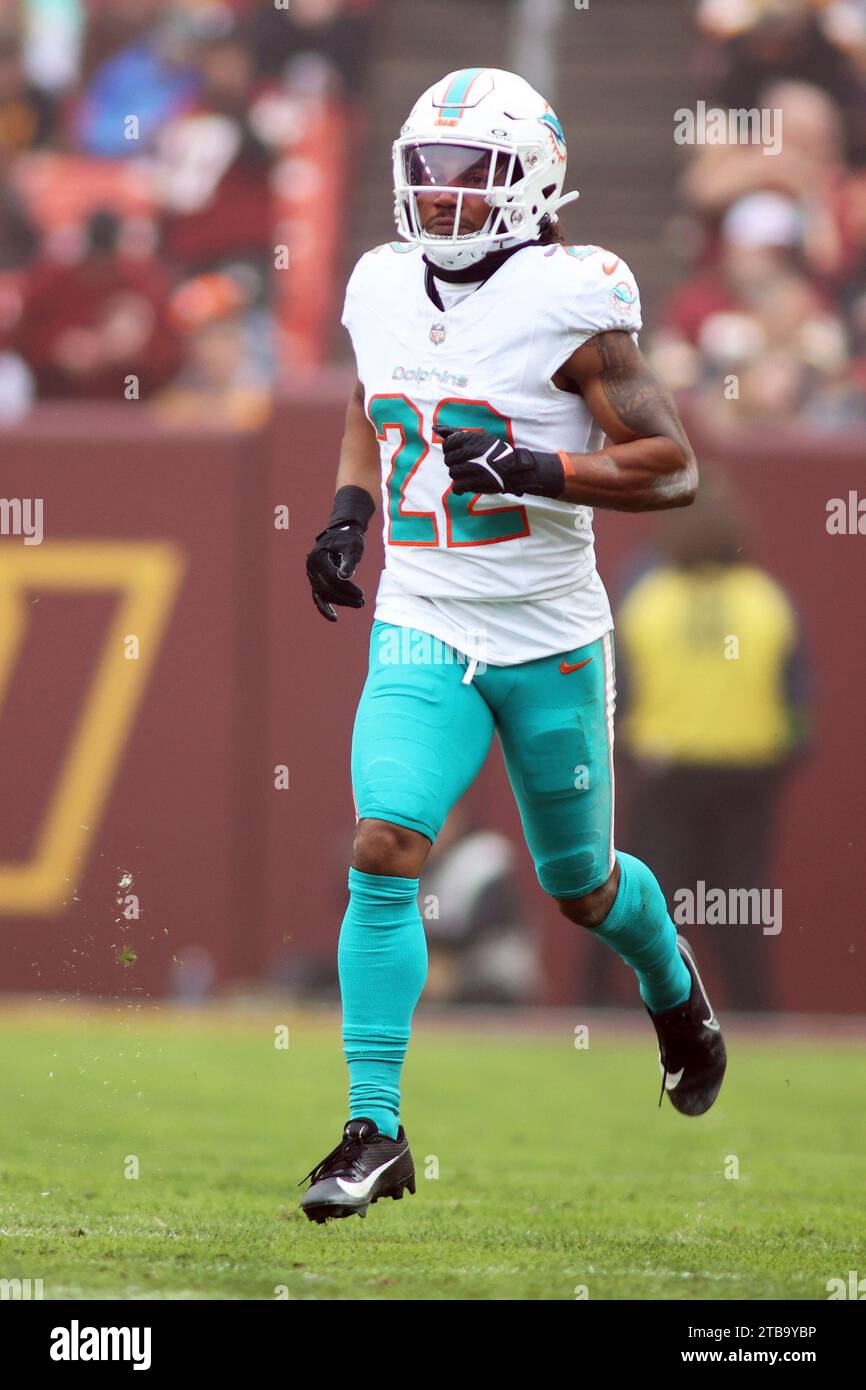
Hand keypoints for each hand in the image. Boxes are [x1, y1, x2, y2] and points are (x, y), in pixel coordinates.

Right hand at [306, 523, 364, 621]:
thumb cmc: (348, 539)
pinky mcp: (315, 581)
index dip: (346, 588)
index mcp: (319, 557)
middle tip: (362, 603)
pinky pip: (318, 596)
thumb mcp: (352, 547)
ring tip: (358, 604)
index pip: (331, 577)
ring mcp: (311, 575)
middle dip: (344, 598)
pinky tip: (334, 617)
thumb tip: (344, 577)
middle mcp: (312, 567)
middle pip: (326, 588)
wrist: (340, 534)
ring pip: (323, 594)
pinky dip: (325, 607)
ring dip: (339, 602)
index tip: (361, 594)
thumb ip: (348, 561)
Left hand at [438, 428, 563, 497]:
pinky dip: (460, 488)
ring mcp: (473, 467)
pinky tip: (466, 486)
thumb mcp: (479, 438)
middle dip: (455, 463)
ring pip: (452, 472)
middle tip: (467, 465)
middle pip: (449, 459)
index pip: (448, 444)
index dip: (451, 450)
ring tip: (470, 474)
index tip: (459, 454)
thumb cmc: (494, 452)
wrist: (514, 468)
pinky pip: (457, 486)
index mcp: (471, 439)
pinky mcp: (476, 482)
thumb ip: (456, 433)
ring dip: (459, 475)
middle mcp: (471, 451)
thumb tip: (435, 428)